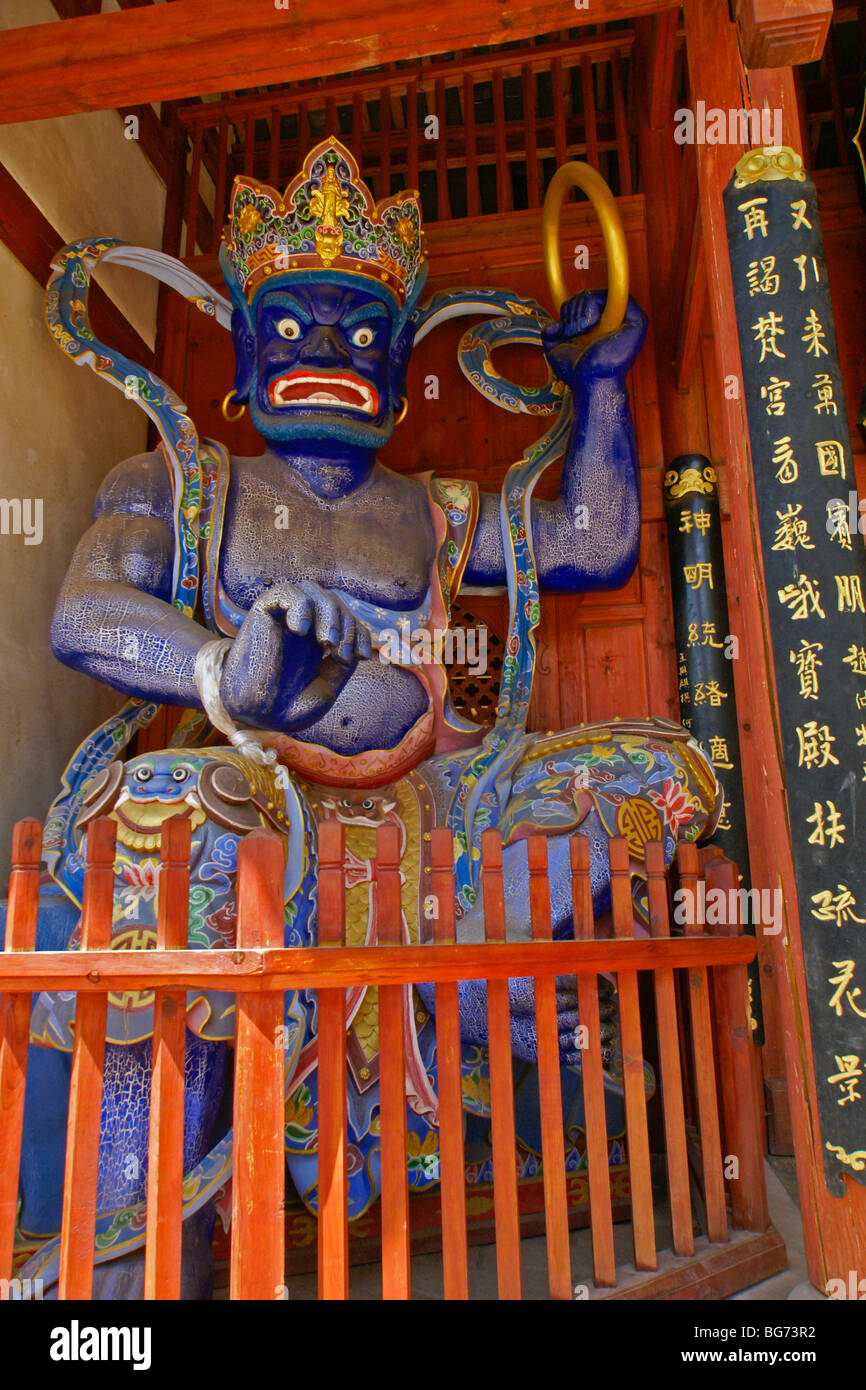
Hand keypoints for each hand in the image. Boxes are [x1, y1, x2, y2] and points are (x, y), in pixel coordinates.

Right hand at [221, 579, 370, 729]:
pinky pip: (285, 591)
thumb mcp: (328, 684)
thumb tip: (355, 640)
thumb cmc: (289, 706)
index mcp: (317, 638)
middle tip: (342, 654)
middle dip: (346, 625)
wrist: (257, 717)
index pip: (345, 617)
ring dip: (328, 612)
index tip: (362, 656)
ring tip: (326, 641)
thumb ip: (343, 660)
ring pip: (312, 589)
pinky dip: (300, 605)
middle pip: (332, 601)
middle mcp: (301, 623)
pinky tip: (301, 630)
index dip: (359, 631)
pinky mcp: (263, 612)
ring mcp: (283, 616)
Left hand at [542, 291, 646, 390]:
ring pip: (594, 294)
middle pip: (585, 295)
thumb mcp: (557, 348)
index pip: (582, 301)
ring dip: (578, 313)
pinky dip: (591, 306)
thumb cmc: (577, 372)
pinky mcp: (636, 320)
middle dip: (571, 312)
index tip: (566, 329)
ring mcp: (627, 319)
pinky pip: (610, 294)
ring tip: (581, 333)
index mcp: (602, 325)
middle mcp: (616, 320)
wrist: (589, 383)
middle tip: (573, 333)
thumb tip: (553, 326)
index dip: (570, 308)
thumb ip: (551, 333)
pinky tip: (588, 326)